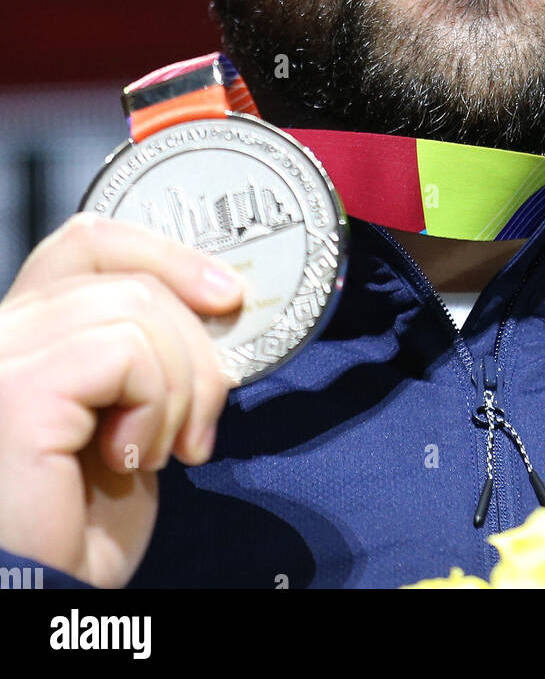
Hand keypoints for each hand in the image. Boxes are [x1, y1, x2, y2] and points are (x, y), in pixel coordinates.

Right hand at [0, 212, 244, 586]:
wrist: (45, 599)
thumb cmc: (77, 526)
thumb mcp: (126, 413)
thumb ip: (142, 347)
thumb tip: (214, 296)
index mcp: (21, 333)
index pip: (89, 241)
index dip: (166, 255)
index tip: (225, 296)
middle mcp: (0, 334)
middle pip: (127, 274)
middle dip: (194, 342)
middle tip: (200, 420)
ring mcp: (2, 357)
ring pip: (137, 307)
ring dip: (180, 385)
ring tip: (161, 449)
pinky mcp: (18, 390)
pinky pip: (128, 352)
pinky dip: (157, 404)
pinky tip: (134, 459)